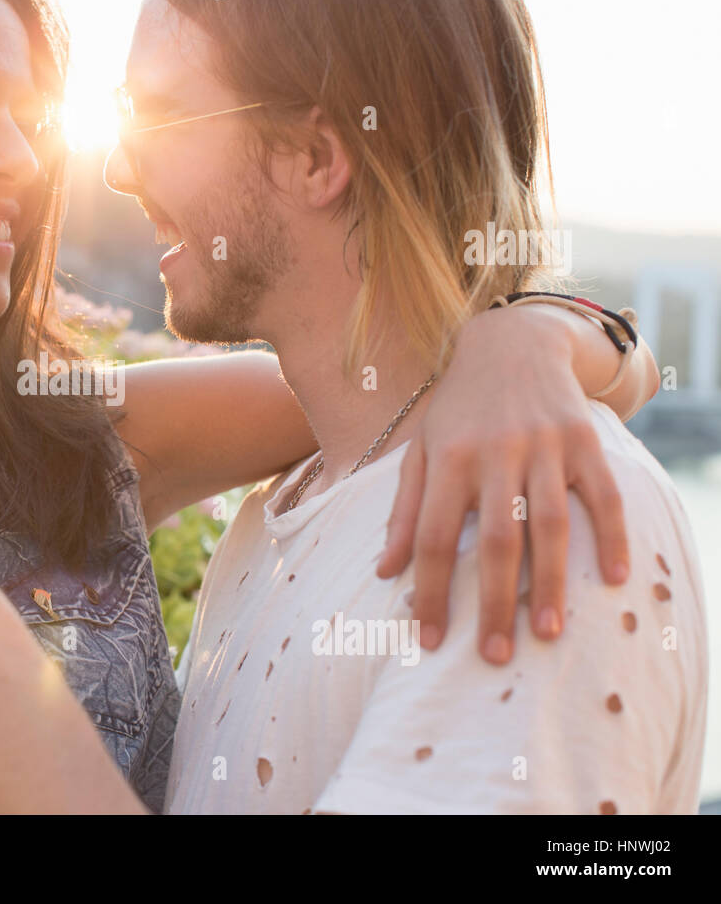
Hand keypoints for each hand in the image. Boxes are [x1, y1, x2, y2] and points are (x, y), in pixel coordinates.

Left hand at [377, 307, 629, 664]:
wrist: (511, 344)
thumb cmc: (457, 410)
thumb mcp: (420, 450)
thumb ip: (404, 510)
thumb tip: (385, 573)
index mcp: (447, 460)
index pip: (431, 537)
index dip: (429, 591)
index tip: (429, 639)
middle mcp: (494, 454)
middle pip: (494, 540)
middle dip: (493, 603)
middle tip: (495, 655)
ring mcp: (543, 446)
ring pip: (550, 524)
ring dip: (549, 582)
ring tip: (546, 632)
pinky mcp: (583, 440)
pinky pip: (602, 495)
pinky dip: (611, 536)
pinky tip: (613, 578)